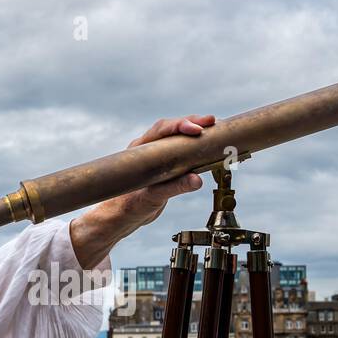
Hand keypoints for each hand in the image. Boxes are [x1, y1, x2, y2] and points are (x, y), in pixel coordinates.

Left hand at [69, 114, 214, 268]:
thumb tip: (197, 181)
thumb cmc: (129, 206)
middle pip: (171, 128)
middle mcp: (148, 148)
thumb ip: (174, 188)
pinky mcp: (167, 164)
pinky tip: (209, 141)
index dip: (179, 126)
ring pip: (177, 136)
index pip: (161, 130)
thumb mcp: (153, 197)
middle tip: (211, 122)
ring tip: (214, 127)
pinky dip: (196, 144)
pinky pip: (181, 149)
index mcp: (140, 150)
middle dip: (192, 122)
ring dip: (195, 130)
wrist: (124, 216)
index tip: (196, 130)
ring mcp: (158, 155)